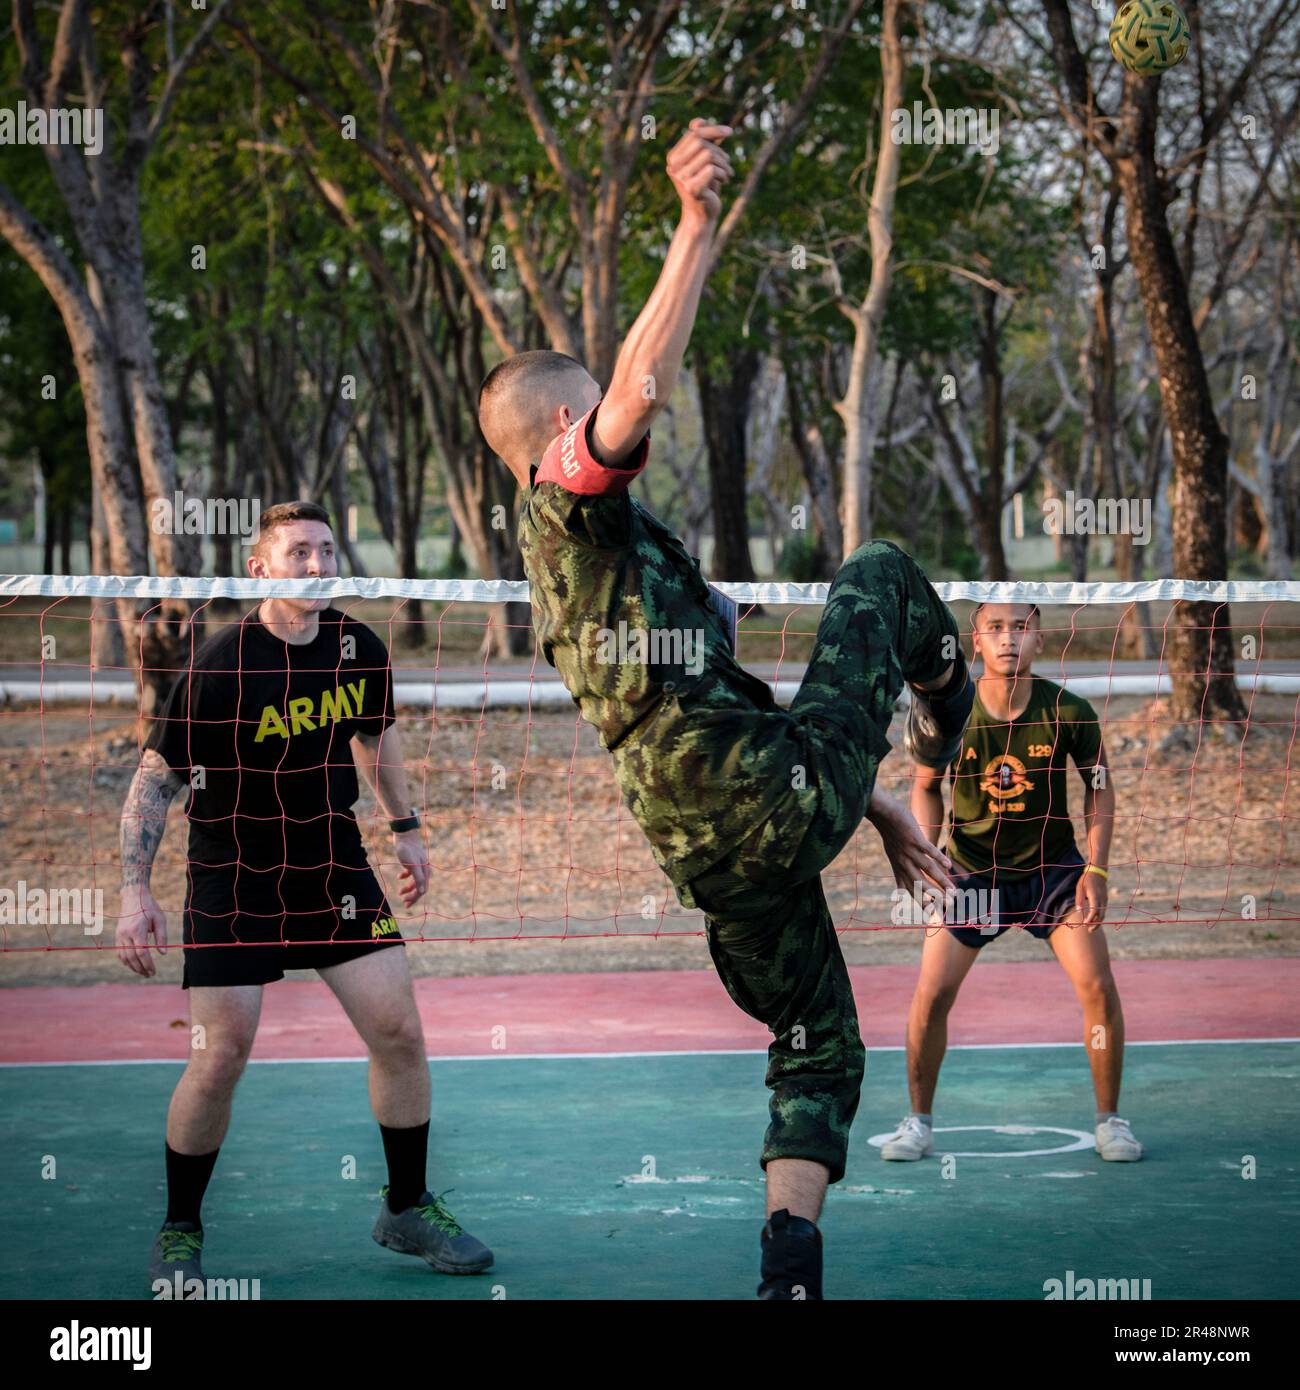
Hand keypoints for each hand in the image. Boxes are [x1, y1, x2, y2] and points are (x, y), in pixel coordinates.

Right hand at [116, 886, 166, 977]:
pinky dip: (126, 961)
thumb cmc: (149, 907)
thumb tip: (163, 953)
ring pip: (124, 957)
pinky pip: (119, 952)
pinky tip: (133, 965)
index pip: (141, 953)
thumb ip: (162, 937)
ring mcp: (119, 935)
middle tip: (149, 975)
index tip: (153, 971)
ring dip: (133, 967)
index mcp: (137, 930)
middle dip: (141, 968)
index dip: (147, 964)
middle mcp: (125, 934)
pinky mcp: (117, 935)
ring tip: (143, 972)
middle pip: (132, 957)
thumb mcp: (160, 919)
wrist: (133, 896)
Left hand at [392, 829, 429, 907]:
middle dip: (412, 896)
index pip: (422, 889)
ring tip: (400, 892)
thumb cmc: (408, 850)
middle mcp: (424, 870)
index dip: (415, 898)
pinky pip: (411, 873)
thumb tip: (423, 892)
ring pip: (415, 881)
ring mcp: (419, 866)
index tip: (406, 904)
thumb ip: (418, 878)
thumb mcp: (412, 865)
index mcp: (426, 872)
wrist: (405, 836)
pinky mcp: (413, 862)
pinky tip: (399, 877)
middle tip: (404, 903)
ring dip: (408, 888)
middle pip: (420, 887)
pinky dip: (405, 877)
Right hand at [668, 119, 733, 222]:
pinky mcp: (691, 188)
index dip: (713, 130)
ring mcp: (681, 178)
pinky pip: (712, 169)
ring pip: (708, 155)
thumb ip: (702, 142)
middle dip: (719, 150)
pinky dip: (723, 174)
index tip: (729, 132)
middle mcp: (673, 167)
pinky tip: (724, 182)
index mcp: (673, 157)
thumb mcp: (704, 162)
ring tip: (727, 173)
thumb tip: (699, 121)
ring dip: (723, 164)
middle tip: (727, 162)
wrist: (702, 216)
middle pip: (701, 142)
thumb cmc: (705, 186)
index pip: (694, 134)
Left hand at [867, 787, 955, 924]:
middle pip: (922, 884)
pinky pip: (929, 851)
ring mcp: (910, 852)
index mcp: (900, 869)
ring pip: (928, 870)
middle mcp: (905, 864)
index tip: (932, 914)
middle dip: (935, 896)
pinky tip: (948, 866)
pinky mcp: (916, 840)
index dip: (920, 903)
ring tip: (954, 891)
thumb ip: (899, 877)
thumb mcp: (892, 860)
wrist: (884, 816)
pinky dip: (939, 858)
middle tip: (949, 905)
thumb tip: (899, 895)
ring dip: (942, 881)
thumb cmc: (891, 838)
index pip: (910, 891)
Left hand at [1075, 870, 1107, 930]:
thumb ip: (1079, 899)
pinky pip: (1103, 911)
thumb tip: (1078, 911)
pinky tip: (1093, 921)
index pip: (1094, 910)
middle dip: (1096, 924)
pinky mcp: (1105, 900)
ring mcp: (1105, 900)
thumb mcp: (1079, 888)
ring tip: (1091, 928)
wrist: (1098, 873)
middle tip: (1089, 930)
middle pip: (1101, 915)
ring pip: (1103, 914)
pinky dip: (1099, 917)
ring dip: (1098, 922)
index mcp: (1095, 896)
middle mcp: (1102, 899)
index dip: (1090, 918)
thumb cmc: (1086, 880)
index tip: (1085, 923)